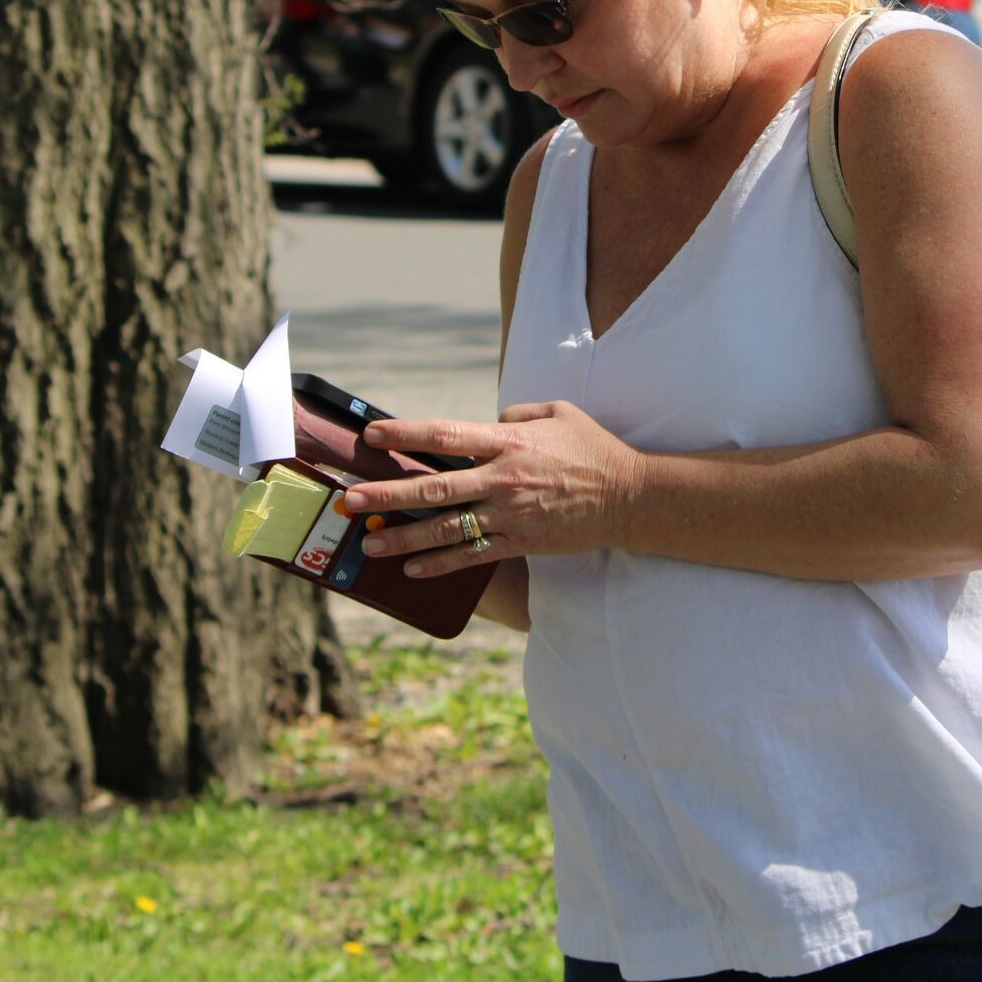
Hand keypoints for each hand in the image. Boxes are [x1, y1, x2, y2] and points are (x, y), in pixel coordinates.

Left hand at [344, 401, 642, 578]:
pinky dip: (442, 564)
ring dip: (404, 537)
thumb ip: (516, 413)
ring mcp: (511, 515)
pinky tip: (413, 568)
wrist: (630, 497)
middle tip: (351, 499)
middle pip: (435, 486)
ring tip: (369, 543)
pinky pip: (474, 556)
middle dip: (388, 494)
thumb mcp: (557, 413)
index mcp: (509, 442)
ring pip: (447, 528)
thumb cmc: (592, 449)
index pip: (446, 434)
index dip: (406, 434)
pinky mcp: (521, 543)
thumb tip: (488, 420)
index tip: (372, 435)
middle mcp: (503, 479)